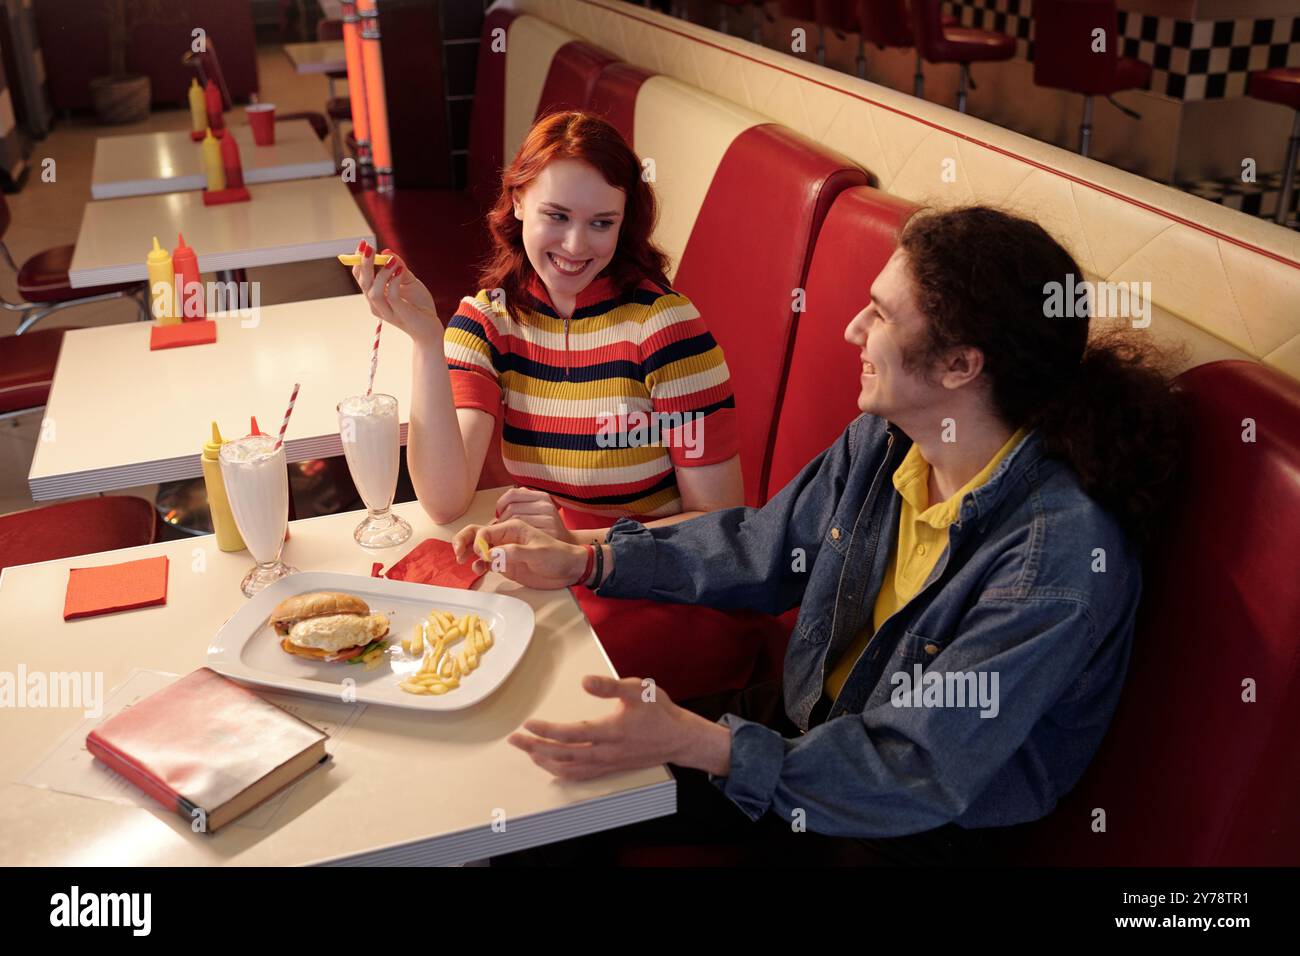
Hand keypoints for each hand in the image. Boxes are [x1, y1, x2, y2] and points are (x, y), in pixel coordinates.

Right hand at [349, 240, 440, 344]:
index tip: (364, 244)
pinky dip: (393, 282)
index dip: (359, 261)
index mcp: (375, 295)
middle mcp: (377, 304)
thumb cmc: (418, 305)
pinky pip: (392, 297)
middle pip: (364, 283)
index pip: (361, 277)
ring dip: (380, 274)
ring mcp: (387, 312)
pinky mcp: (401, 315)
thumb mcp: (409, 281)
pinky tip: (399, 270)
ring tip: (391, 260)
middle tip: (367, 247)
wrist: (430, 328)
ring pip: (374, 292)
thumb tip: (387, 252)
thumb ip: (399, 267)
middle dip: (364, 264)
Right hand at [452, 518, 587, 589]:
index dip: (478, 541)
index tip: (480, 554)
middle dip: (464, 542)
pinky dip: (478, 565)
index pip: (486, 530)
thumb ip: (514, 552)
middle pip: (477, 535)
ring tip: (462, 562)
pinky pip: (486, 562)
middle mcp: (505, 537)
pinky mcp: (505, 564)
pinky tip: (477, 570)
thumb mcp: (537, 552)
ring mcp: (504, 551)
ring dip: (468, 553)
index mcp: (512, 527)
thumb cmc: (557, 555)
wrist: (568, 570)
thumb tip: (491, 554)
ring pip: (479, 549)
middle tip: (457, 554)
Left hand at [493, 487, 576, 543]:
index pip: (513, 494)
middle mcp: (546, 506)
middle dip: (502, 520)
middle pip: (511, 508)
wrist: (567, 552)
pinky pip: (521, 534)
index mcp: (543, 497)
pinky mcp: (547, 534)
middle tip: (502, 530)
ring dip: (505, 530)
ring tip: (507, 537)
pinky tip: (514, 543)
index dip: (501, 504)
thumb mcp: (539, 512)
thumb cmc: (546, 532)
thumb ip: (522, 505)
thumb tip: (497, 511)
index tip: (499, 515)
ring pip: (514, 520)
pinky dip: (512, 539)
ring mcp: (548, 520)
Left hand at [508, 675, 706, 780]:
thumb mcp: (638, 690)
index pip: (570, 734)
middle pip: (562, 754)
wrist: (679, 738)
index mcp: (610, 731)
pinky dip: (561, 772)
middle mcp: (606, 752)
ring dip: (544, 761)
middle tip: (514, 740)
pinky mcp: (610, 768)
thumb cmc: (659, 712)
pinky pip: (580, 776)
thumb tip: (584, 682)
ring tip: (527, 751)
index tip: (527, 723)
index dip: (546, 730)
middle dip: (534, 747)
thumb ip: (609, 686)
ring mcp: (607, 763)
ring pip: (569, 769)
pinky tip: (551, 766)